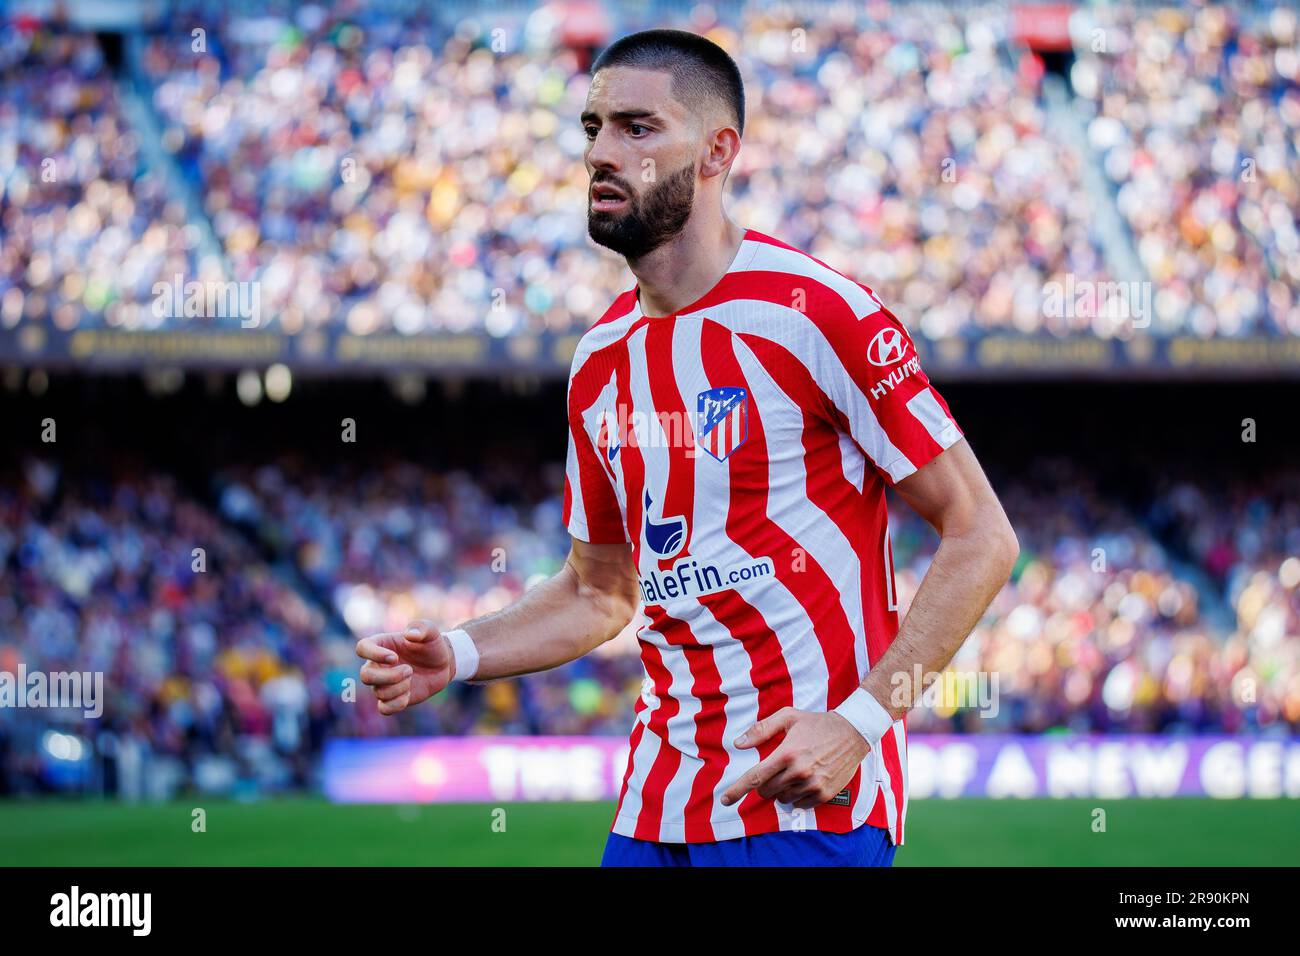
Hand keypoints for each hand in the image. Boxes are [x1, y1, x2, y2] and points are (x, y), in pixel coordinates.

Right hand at [355, 619, 454, 715]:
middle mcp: (377, 665)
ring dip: (399, 687)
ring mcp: (382, 683)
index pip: (362, 648)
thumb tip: (409, 634)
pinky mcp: (391, 699)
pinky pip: (384, 708)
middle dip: (389, 676)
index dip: (374, 654)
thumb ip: (421, 628)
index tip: (394, 657)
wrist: (442, 664)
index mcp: (381, 645)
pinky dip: (397, 704)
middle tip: (409, 670)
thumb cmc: (432, 645)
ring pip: (379, 692)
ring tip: (412, 677)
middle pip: (366, 675)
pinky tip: (409, 694)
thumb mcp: (431, 632)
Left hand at [719, 707, 869, 809]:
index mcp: (786, 753)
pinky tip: (804, 781)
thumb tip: (738, 744)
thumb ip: (761, 730)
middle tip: (774, 770)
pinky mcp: (824, 794)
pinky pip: (800, 804)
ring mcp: (813, 784)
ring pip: (783, 798)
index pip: (756, 777)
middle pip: (767, 791)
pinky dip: (796, 796)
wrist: (852, 733)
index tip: (725, 800)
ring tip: (793, 772)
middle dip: (764, 784)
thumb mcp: (788, 717)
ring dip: (781, 789)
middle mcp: (799, 772)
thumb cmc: (816, 723)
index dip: (737, 790)